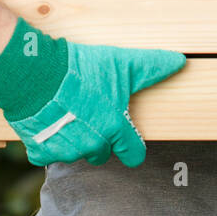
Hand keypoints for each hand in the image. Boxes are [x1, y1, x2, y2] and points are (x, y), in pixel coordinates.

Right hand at [3, 40, 185, 166]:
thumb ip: (152, 67)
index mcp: (114, 127)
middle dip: (99, 137)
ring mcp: (66, 150)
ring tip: (68, 113)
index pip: (133, 154)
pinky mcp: (41, 150)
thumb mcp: (122, 64)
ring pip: (77, 152)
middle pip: (102, 152)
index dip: (131, 146)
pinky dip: (48, 141)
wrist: (36, 74)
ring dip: (74, 137)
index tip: (126, 140)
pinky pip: (48, 153)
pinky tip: (49, 121)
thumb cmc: (81, 69)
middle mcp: (93, 144)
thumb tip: (180, 61)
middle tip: (90, 114)